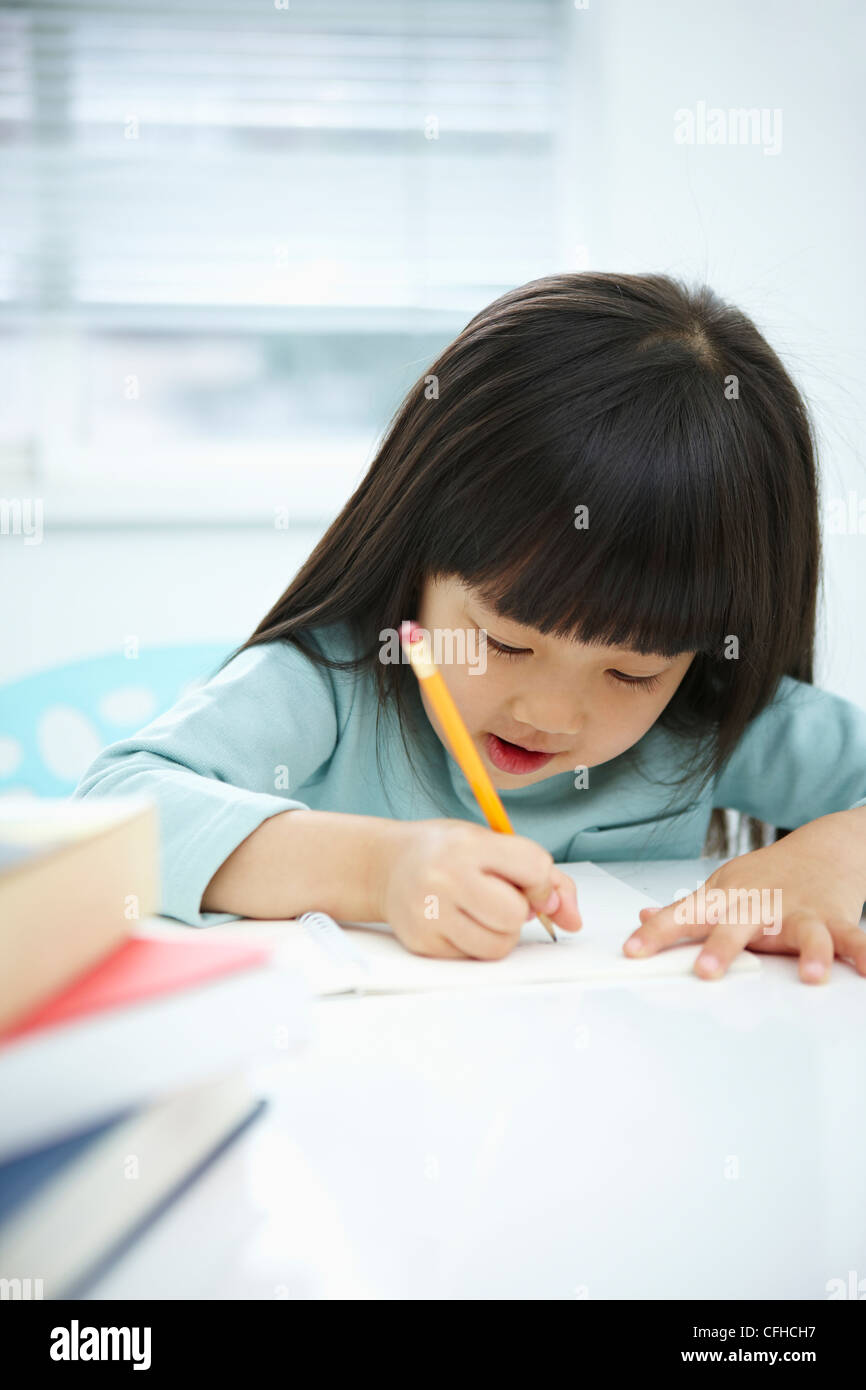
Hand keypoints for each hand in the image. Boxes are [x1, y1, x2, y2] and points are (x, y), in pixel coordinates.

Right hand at [381, 819, 581, 958]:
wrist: (386, 865)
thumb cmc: (446, 851)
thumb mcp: (492, 843)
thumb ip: (543, 876)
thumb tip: (573, 918)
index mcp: (468, 845)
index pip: (534, 868)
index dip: (542, 883)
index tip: (529, 882)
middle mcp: (445, 877)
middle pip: (515, 914)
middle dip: (518, 911)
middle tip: (499, 897)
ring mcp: (430, 913)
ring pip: (499, 945)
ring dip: (501, 933)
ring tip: (482, 912)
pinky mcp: (423, 943)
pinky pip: (474, 958)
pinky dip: (477, 944)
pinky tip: (460, 922)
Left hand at [621, 811, 865, 982]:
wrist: (824, 848)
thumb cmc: (768, 876)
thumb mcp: (723, 888)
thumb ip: (687, 911)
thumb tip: (644, 919)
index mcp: (728, 900)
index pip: (685, 916)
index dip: (657, 934)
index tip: (632, 950)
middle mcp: (761, 906)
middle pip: (739, 925)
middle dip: (722, 947)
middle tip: (707, 970)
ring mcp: (799, 911)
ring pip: (805, 932)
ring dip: (811, 952)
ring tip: (812, 974)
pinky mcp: (834, 918)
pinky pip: (851, 938)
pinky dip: (862, 953)